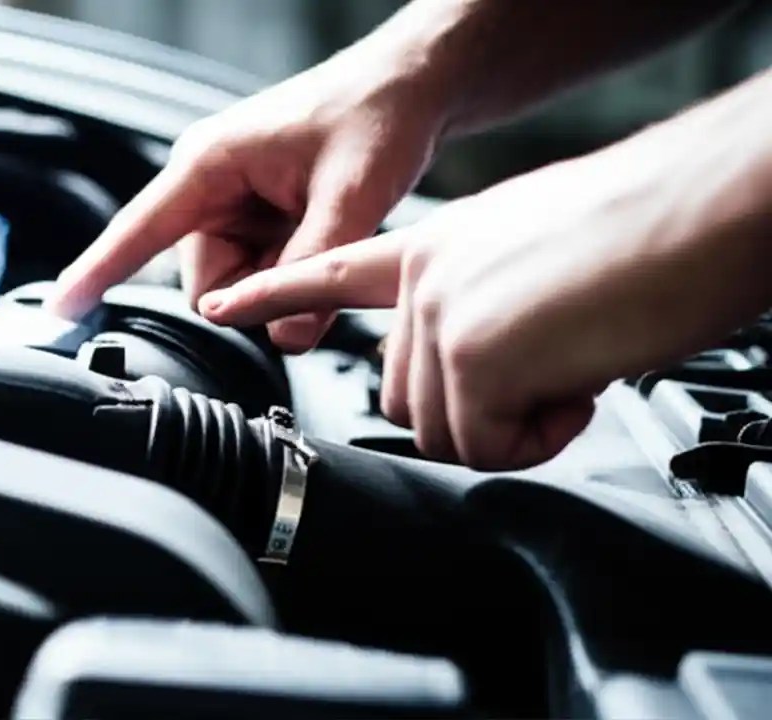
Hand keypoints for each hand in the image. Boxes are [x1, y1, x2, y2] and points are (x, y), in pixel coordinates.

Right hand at [45, 47, 446, 351]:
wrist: (413, 88)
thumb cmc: (376, 115)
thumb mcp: (351, 198)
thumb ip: (311, 271)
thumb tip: (283, 337)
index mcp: (209, 165)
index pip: (137, 231)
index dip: (96, 274)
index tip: (59, 311)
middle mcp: (209, 184)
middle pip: (207, 281)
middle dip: (257, 290)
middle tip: (316, 254)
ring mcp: (233, 203)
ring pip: (237, 284)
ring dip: (281, 280)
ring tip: (327, 230)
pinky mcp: (256, 217)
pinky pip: (260, 273)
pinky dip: (292, 271)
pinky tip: (323, 232)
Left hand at [195, 133, 771, 469]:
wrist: (700, 209)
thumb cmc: (639, 232)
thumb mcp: (525, 259)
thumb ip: (473, 306)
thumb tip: (476, 366)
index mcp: (434, 247)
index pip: (330, 272)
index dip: (273, 293)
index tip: (222, 304)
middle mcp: (422, 278)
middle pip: (405, 397)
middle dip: (476, 410)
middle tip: (550, 373)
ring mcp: (438, 316)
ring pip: (445, 431)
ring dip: (513, 424)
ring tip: (572, 365)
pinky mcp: (471, 357)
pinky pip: (487, 448)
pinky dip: (539, 438)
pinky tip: (577, 382)